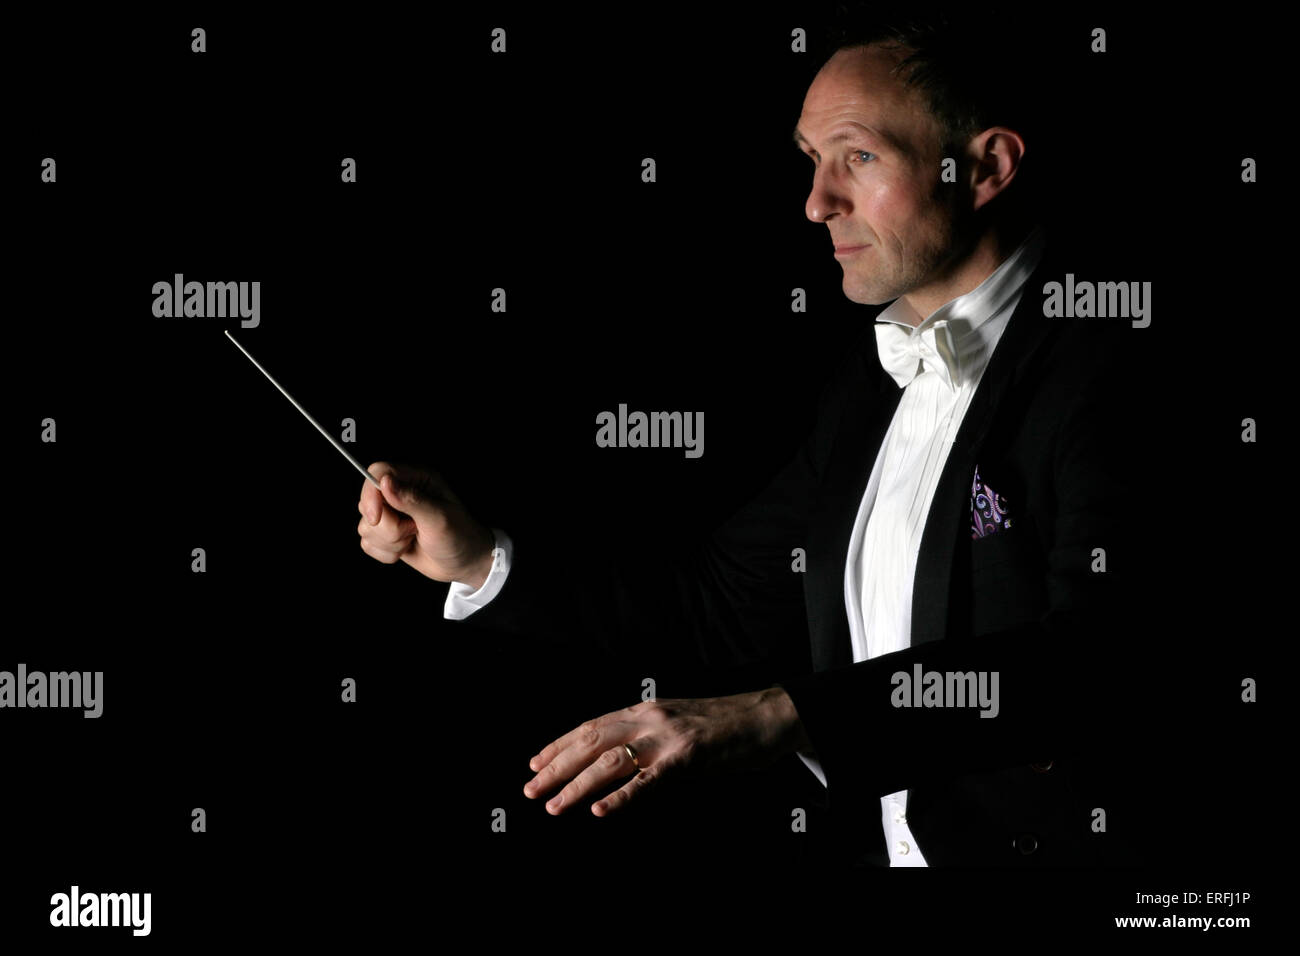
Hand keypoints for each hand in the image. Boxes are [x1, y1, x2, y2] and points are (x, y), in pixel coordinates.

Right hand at [356, 460, 495, 587]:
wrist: (464, 563)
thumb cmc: (460, 536)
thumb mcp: (439, 518)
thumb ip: (411, 500)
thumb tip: (385, 482)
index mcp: (417, 479)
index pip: (378, 472)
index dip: (371, 495)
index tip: (376, 518)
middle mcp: (401, 492)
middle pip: (367, 503)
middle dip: (388, 526)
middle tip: (413, 530)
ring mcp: (392, 513)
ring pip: (366, 526)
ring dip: (389, 541)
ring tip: (413, 539)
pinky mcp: (386, 533)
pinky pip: (367, 543)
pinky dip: (386, 552)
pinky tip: (406, 549)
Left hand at [522, 688, 811, 816]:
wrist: (766, 715)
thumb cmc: (723, 724)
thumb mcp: (675, 720)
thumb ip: (645, 734)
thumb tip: (611, 755)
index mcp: (644, 708)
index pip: (590, 725)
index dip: (558, 745)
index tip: (534, 764)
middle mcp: (649, 718)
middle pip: (590, 741)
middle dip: (556, 766)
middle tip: (531, 790)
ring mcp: (667, 737)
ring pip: (610, 761)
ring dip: (577, 785)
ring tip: (554, 806)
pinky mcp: (688, 758)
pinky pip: (647, 781)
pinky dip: (620, 797)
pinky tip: (599, 810)